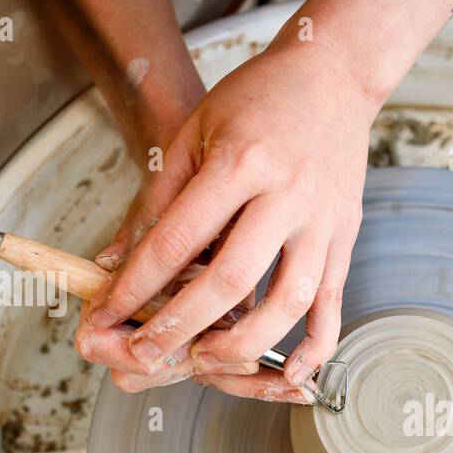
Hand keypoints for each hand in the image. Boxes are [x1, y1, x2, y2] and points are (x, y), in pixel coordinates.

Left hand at [78, 30, 377, 399]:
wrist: (333, 77)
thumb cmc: (257, 100)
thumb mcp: (193, 132)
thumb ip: (158, 199)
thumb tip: (115, 262)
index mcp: (242, 163)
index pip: (178, 239)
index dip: (137, 284)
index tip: (108, 314)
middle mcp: (287, 196)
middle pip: (230, 280)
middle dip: (181, 325)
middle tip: (146, 353)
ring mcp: (322, 222)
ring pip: (288, 302)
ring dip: (244, 343)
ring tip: (205, 360)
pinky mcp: (344, 239)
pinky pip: (333, 304)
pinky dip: (313, 347)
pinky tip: (288, 375)